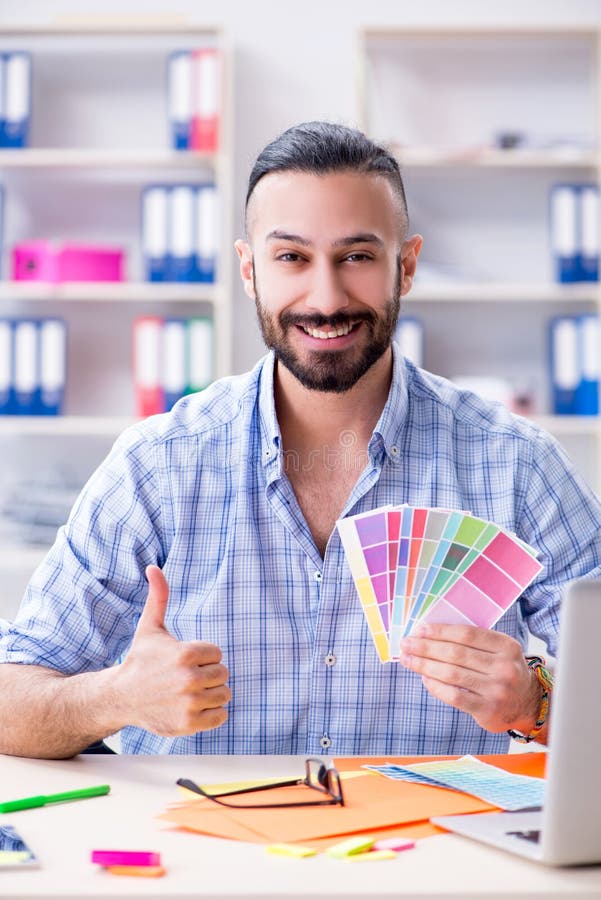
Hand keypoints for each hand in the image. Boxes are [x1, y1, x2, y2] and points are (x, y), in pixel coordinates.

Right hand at [115, 565, 230, 736]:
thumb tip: (153, 567)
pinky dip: (211, 714)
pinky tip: (191, 706)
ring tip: (187, 692)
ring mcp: (190, 703)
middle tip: (184, 677)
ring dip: (210, 694)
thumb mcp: (150, 627)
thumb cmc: (140, 660)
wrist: (120, 697)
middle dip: (207, 675)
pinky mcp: (189, 724)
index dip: (203, 656)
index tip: (183, 661)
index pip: (217, 654)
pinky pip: (220, 716)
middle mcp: (189, 679)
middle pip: (223, 674)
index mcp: (186, 653)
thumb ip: (159, 596)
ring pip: (224, 695)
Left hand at [399, 623, 539, 734]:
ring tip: (408, 659)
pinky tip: (424, 678)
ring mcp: (497, 690)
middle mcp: (504, 667)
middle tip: (406, 644)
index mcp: (507, 646)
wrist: (527, 704)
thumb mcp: (499, 651)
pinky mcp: (487, 710)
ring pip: (452, 674)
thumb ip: (473, 641)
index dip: (440, 631)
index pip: (467, 634)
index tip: (419, 629)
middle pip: (456, 653)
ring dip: (425, 665)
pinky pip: (454, 695)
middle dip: (426, 647)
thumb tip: (430, 633)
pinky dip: (435, 686)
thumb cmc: (504, 671)